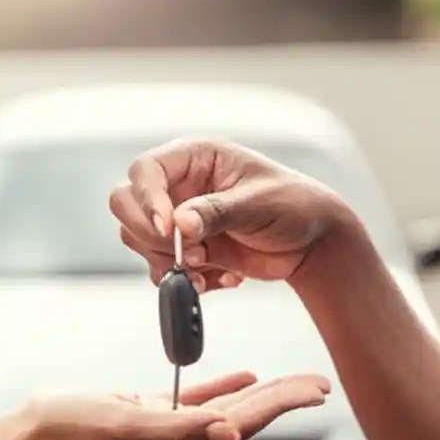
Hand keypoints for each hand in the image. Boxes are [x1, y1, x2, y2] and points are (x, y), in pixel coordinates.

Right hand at [19, 371, 328, 439]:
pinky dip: (225, 387)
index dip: (285, 403)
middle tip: (322, 381)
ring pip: (231, 407)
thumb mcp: (126, 423)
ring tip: (298, 382)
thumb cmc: (74, 427)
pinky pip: (199, 400)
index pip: (247, 420)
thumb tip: (231, 428)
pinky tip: (246, 375)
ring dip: (265, 394)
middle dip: (287, 399)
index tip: (317, 389)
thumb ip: (178, 426)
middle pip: (248, 415)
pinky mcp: (152, 414)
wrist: (33, 434)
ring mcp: (169, 429)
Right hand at [109, 139, 355, 291]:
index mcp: (194, 158)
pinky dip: (185, 281)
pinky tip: (223, 278)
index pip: (145, 171)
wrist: (312, 243)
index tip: (169, 230)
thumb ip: (217, 212)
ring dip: (168, 261)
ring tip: (210, 265)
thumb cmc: (294, 205)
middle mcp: (179, 186)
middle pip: (126, 204)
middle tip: (190, 253)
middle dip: (150, 234)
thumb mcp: (259, 203)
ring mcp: (178, 220)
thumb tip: (180, 223)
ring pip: (138, 240)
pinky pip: (162, 269)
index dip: (147, 200)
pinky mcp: (186, 251)